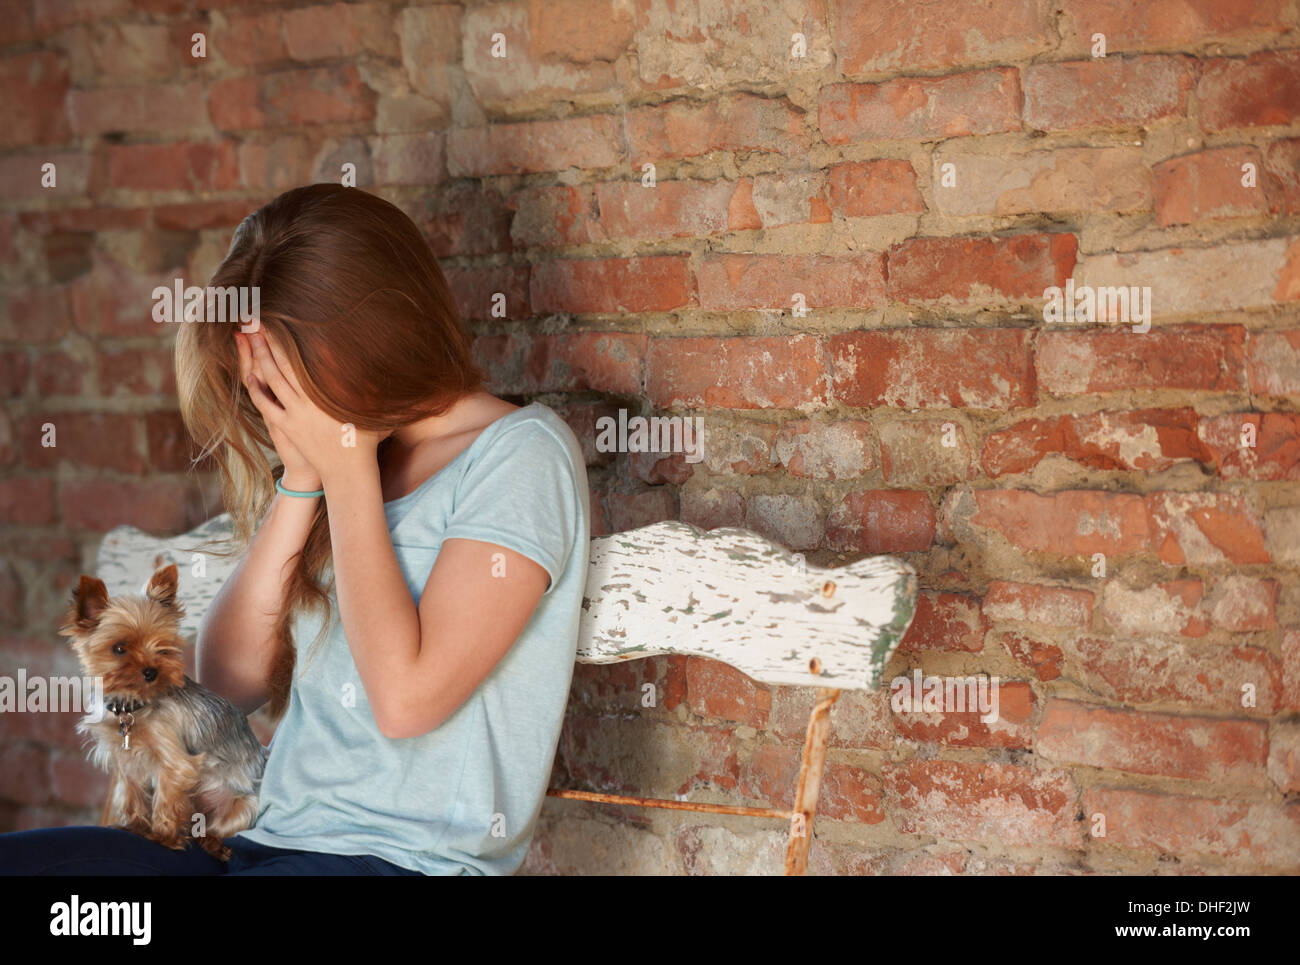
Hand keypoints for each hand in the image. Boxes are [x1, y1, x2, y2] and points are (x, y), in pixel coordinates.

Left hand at [237, 331, 384, 488]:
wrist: (347, 472)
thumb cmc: (364, 439)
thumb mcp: (372, 409)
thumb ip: (372, 386)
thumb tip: (387, 360)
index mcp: (328, 393)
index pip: (304, 357)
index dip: (290, 337)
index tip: (281, 320)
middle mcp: (308, 400)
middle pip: (283, 362)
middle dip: (269, 339)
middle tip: (257, 319)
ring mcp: (294, 414)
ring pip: (271, 379)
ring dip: (260, 357)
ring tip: (249, 336)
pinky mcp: (286, 427)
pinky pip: (266, 405)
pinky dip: (256, 389)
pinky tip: (249, 374)